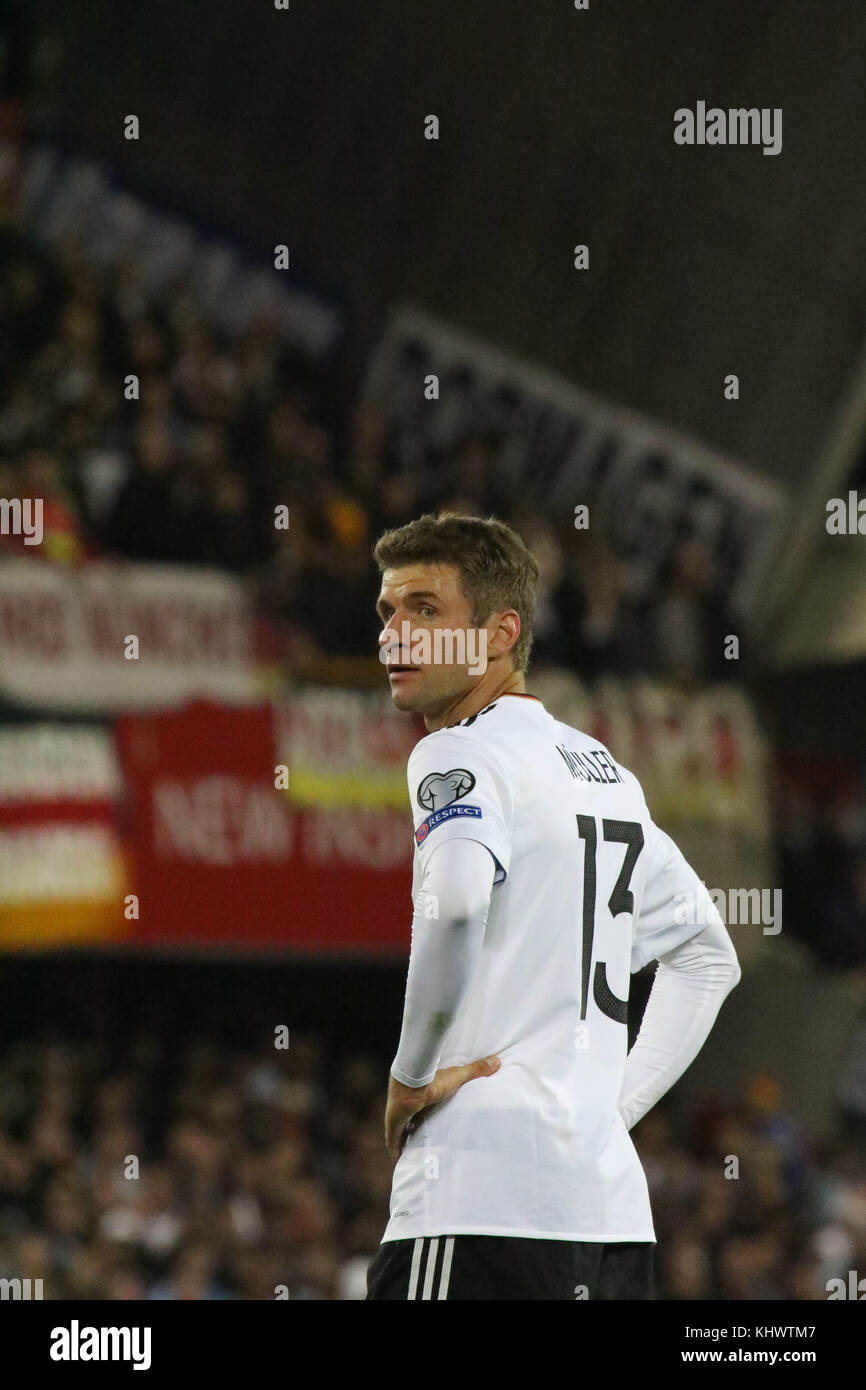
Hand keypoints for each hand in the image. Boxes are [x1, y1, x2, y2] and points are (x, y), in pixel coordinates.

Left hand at [385, 1055, 500, 1160]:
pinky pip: (393, 1142)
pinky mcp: (393, 1127)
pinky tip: (399, 1160)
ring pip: (400, 1132)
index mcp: (421, 1095)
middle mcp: (408, 1107)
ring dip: (405, 1141)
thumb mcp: (458, 1076)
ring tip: (413, 1154)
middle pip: (410, 1121)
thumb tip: (497, 1061)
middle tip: (423, 1142)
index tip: (429, 1120)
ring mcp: (398, 1117)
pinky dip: (396, 1151)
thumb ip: (476, 1070)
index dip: (423, 1113)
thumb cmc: (434, 1079)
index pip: (421, 1106)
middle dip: (414, 1129)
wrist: (412, 1083)